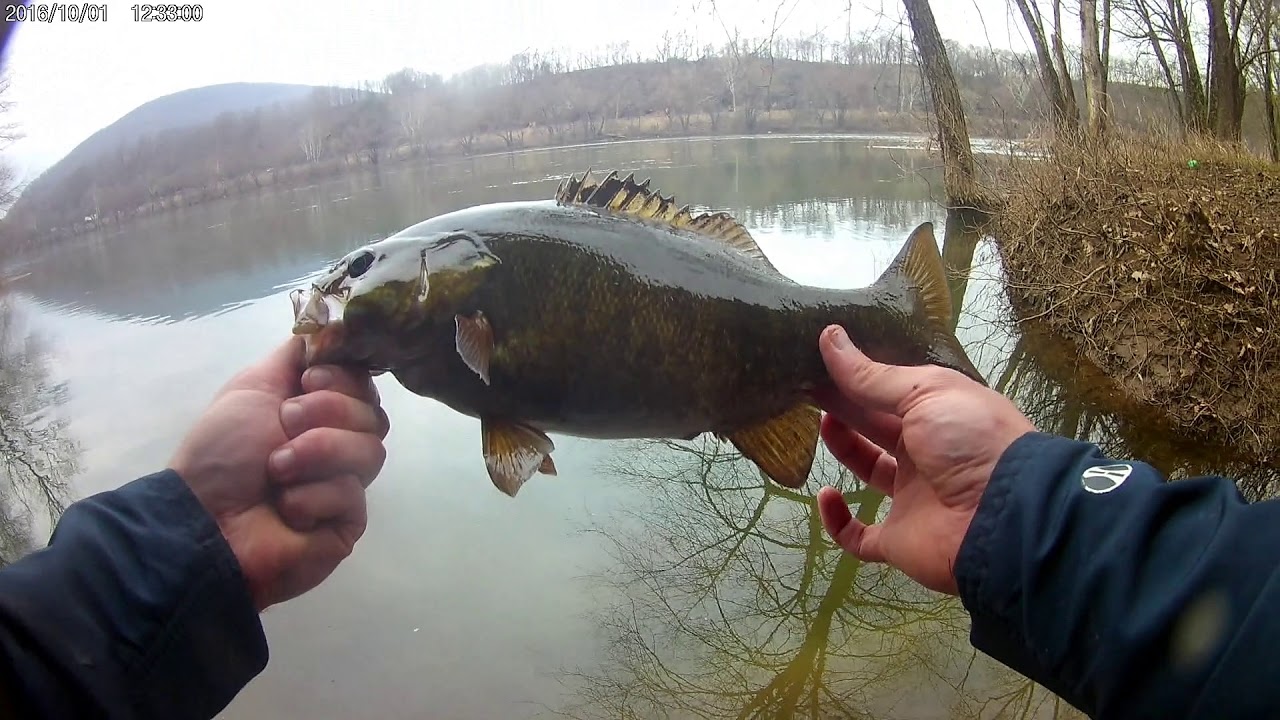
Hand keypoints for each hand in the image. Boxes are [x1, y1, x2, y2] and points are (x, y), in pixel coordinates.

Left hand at [168, 336, 389, 609]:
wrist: (204, 520)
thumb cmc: (222, 453)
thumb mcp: (252, 386)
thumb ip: (295, 354)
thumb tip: (333, 327)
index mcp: (319, 411)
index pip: (364, 383)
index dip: (343, 379)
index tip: (308, 381)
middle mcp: (339, 445)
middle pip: (373, 415)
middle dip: (325, 415)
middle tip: (283, 428)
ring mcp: (347, 485)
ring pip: (370, 452)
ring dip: (316, 454)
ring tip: (277, 472)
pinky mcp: (348, 523)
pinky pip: (353, 495)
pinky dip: (312, 497)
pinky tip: (287, 510)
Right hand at [811, 325, 1035, 594]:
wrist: (1003, 518)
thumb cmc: (971, 441)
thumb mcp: (926, 393)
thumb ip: (873, 374)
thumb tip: (829, 338)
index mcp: (940, 413)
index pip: (894, 389)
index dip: (862, 374)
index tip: (823, 356)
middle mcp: (926, 452)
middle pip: (877, 423)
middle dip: (846, 403)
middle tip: (808, 383)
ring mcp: (912, 497)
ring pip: (869, 468)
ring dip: (844, 446)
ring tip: (822, 422)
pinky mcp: (897, 539)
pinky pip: (859, 536)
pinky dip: (837, 520)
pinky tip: (827, 495)